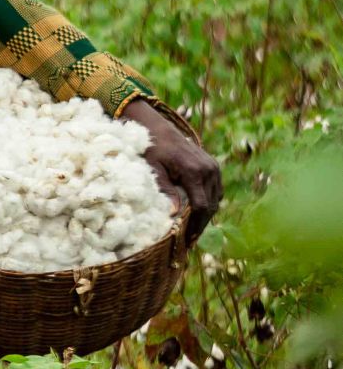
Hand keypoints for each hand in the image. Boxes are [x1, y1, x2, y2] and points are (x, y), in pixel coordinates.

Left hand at [122, 100, 223, 237]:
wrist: (159, 128)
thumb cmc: (151, 148)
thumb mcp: (153, 169)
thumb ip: (165, 189)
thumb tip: (175, 213)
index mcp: (194, 171)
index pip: (202, 206)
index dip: (196, 225)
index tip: (188, 239)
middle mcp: (208, 170)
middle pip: (211, 205)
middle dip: (201, 224)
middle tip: (190, 240)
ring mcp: (213, 167)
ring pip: (216, 199)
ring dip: (206, 215)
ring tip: (193, 230)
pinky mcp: (213, 166)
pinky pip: (216, 190)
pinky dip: (209, 202)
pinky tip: (197, 213)